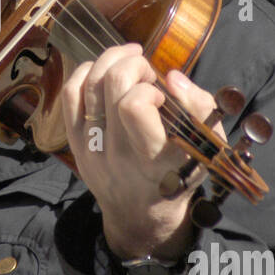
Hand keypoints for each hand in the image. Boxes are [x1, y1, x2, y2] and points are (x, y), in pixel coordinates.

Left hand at [61, 43, 218, 261]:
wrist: (141, 215)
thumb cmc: (179, 173)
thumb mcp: (205, 147)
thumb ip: (199, 108)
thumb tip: (172, 76)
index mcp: (152, 157)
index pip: (134, 105)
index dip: (147, 88)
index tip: (160, 95)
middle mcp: (117, 153)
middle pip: (111, 85)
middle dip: (132, 64)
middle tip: (146, 73)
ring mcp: (90, 148)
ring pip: (88, 85)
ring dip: (111, 60)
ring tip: (129, 59)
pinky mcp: (74, 143)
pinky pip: (69, 95)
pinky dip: (85, 72)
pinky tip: (103, 70)